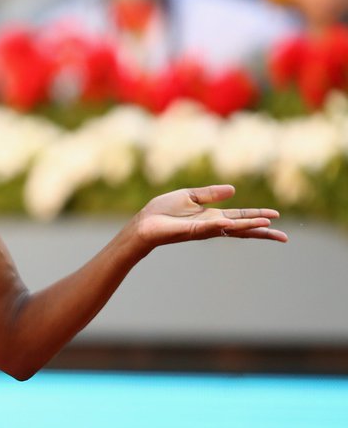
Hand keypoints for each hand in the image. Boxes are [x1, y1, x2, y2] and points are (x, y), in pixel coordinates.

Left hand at [132, 184, 287, 249]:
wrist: (144, 224)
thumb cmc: (162, 212)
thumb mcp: (189, 196)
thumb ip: (210, 194)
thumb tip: (233, 190)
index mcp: (212, 217)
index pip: (240, 217)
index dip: (258, 216)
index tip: (275, 217)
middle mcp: (211, 225)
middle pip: (242, 228)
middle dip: (262, 231)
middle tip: (284, 237)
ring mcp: (203, 230)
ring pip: (231, 229)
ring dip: (249, 227)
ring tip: (269, 226)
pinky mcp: (191, 231)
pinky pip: (210, 228)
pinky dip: (222, 226)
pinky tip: (234, 223)